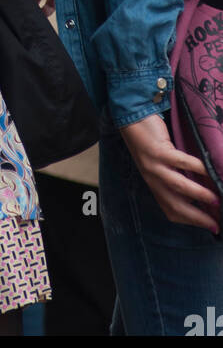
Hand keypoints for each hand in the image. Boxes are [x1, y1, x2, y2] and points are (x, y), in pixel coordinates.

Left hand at [120, 113, 220, 232]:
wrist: (132, 119)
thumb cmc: (152, 143)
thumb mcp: (161, 167)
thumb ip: (176, 180)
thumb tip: (200, 194)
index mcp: (155, 186)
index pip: (172, 211)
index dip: (192, 221)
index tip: (212, 227)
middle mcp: (153, 180)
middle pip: (175, 206)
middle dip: (197, 217)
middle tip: (216, 223)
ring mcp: (155, 166)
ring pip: (179, 186)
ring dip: (199, 195)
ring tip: (215, 200)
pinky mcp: (158, 151)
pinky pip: (180, 162)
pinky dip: (196, 168)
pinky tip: (208, 171)